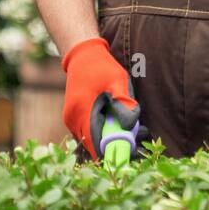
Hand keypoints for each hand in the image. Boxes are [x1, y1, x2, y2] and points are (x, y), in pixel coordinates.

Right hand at [60, 37, 139, 159]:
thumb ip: (124, 101)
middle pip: (94, 147)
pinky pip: (87, 133)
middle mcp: (72, 120)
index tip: (130, 153)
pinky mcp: (73, 118)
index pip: (95, 145)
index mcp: (82, 112)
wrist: (82, 55)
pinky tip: (118, 124)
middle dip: (114, 147)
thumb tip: (130, 124)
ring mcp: (71, 120)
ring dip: (109, 140)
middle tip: (137, 141)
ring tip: (133, 130)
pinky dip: (102, 133)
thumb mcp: (117, 80)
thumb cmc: (102, 67)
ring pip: (91, 141)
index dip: (112, 153)